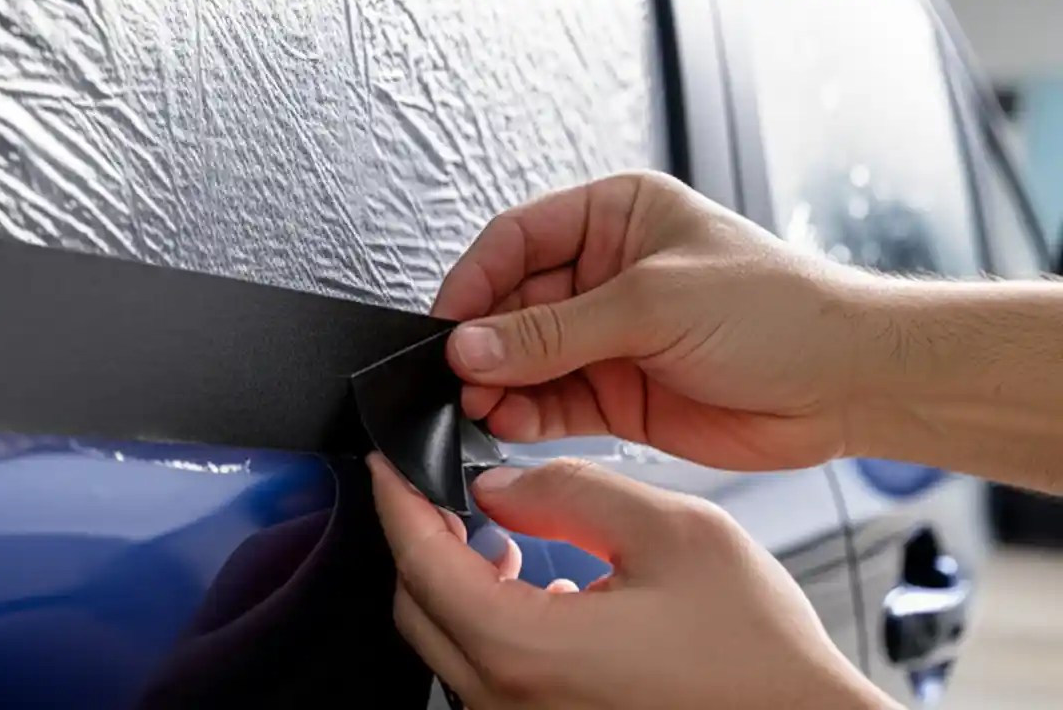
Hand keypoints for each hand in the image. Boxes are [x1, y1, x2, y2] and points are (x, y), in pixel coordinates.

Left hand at [367, 453, 896, 708]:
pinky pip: (487, 675)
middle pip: (419, 606)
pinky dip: (490, 622)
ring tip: (494, 533)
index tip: (389, 463)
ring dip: (457, 581)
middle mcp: (512, 702)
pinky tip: (537, 587)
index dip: (397, 499)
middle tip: (440, 490)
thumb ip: (572, 492)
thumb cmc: (759, 657)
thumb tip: (498, 485)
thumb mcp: (674, 533)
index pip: (421, 562)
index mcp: (528, 651)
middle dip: (420, 538)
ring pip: (449, 643)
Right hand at [433, 172, 868, 470]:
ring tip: (478, 405)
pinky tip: (507, 424)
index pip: (517, 240)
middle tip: (459, 374)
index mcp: (616, 219)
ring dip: (498, 384)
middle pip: (514, 305)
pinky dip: (525, 416)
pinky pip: (552, 404)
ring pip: (527, 360)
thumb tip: (473, 344)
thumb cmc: (780, 310)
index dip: (475, 281)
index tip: (446, 322)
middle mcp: (606, 276)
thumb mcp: (654, 303)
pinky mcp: (617, 395)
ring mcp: (610, 338)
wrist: (846, 383)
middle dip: (484, 342)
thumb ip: (555, 330)